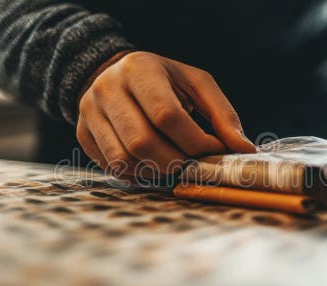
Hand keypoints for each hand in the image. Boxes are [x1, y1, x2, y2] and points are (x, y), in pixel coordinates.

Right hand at [76, 51, 255, 176]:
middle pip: (142, 142)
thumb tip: (244, 148)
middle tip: (191, 162)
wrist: (114, 75)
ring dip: (156, 171)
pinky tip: (152, 163)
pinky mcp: (82, 134)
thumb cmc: (165, 81)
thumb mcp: (196, 84)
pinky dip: (138, 174)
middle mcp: (107, 88)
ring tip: (173, 162)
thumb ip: (223, 114)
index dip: (194, 141)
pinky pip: (112, 168)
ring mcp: (89, 112)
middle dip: (175, 161)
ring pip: (124, 160)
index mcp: (139, 69)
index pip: (166, 115)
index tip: (213, 149)